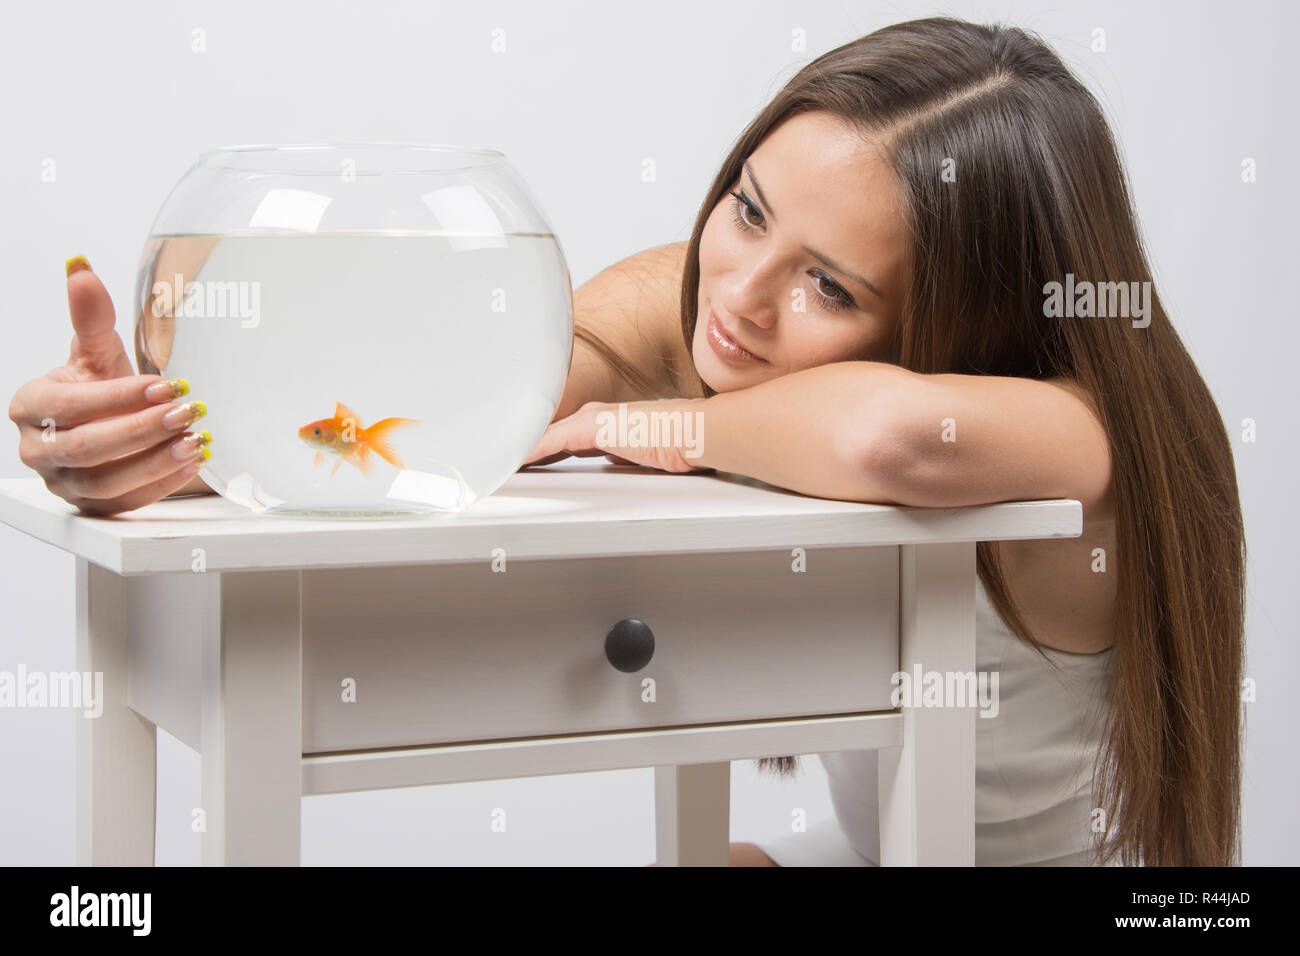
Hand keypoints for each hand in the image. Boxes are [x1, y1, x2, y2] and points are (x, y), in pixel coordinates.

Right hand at [7, 258, 209, 515]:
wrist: (109, 424)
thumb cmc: (99, 387)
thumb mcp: (96, 351)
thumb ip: (90, 316)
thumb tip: (80, 268)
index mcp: (31, 407)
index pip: (69, 406)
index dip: (117, 397)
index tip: (164, 385)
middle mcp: (38, 450)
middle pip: (87, 448)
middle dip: (141, 430)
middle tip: (186, 412)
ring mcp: (64, 484)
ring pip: (106, 482)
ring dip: (154, 461)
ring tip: (195, 440)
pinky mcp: (93, 508)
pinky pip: (126, 503)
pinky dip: (162, 484)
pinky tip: (193, 463)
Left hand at [521, 399, 711, 472]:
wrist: (691, 433)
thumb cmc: (678, 441)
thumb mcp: (642, 454)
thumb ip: (624, 456)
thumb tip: (615, 461)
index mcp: (606, 422)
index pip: (565, 437)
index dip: (544, 448)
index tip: (528, 459)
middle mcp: (595, 417)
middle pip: (549, 434)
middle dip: (528, 447)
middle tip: (505, 459)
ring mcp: (591, 420)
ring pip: (545, 436)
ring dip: (525, 450)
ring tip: (502, 462)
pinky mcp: (591, 427)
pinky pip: (551, 442)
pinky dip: (532, 452)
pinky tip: (516, 461)